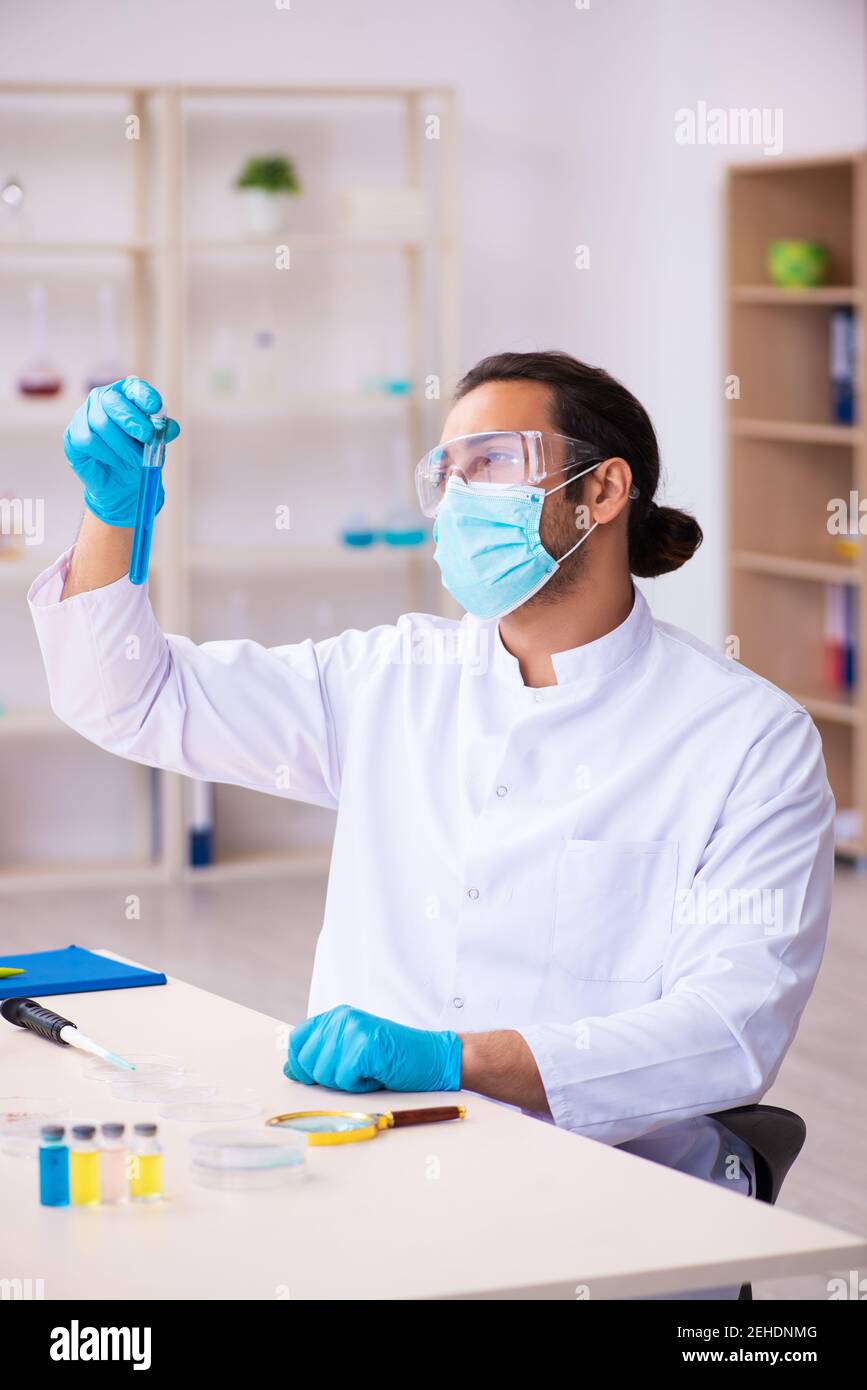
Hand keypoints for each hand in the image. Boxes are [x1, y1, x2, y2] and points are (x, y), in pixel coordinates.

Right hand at [64, 377, 179, 527]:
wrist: (121, 484)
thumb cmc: (138, 456)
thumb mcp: (155, 444)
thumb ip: (162, 432)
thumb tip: (171, 427)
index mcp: (125, 395)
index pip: (133, 387)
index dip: (143, 395)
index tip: (155, 407)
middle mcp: (101, 399)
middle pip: (113, 402)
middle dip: (132, 421)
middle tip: (147, 437)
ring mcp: (83, 415)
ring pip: (101, 423)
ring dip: (123, 445)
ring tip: (136, 460)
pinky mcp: (73, 434)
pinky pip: (88, 440)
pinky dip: (106, 453)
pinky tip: (117, 461)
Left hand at [284, 1004, 461, 1093]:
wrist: (432, 1057)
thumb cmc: (393, 1058)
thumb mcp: (352, 1051)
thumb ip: (322, 1055)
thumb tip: (289, 1070)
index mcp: (337, 1016)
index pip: (297, 1040)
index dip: (300, 1065)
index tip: (317, 1076)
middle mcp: (342, 1018)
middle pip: (307, 1062)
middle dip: (328, 1078)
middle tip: (356, 1071)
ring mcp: (353, 1030)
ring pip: (324, 1074)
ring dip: (347, 1083)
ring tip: (369, 1071)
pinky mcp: (364, 1046)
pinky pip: (344, 1080)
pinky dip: (361, 1086)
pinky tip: (377, 1075)